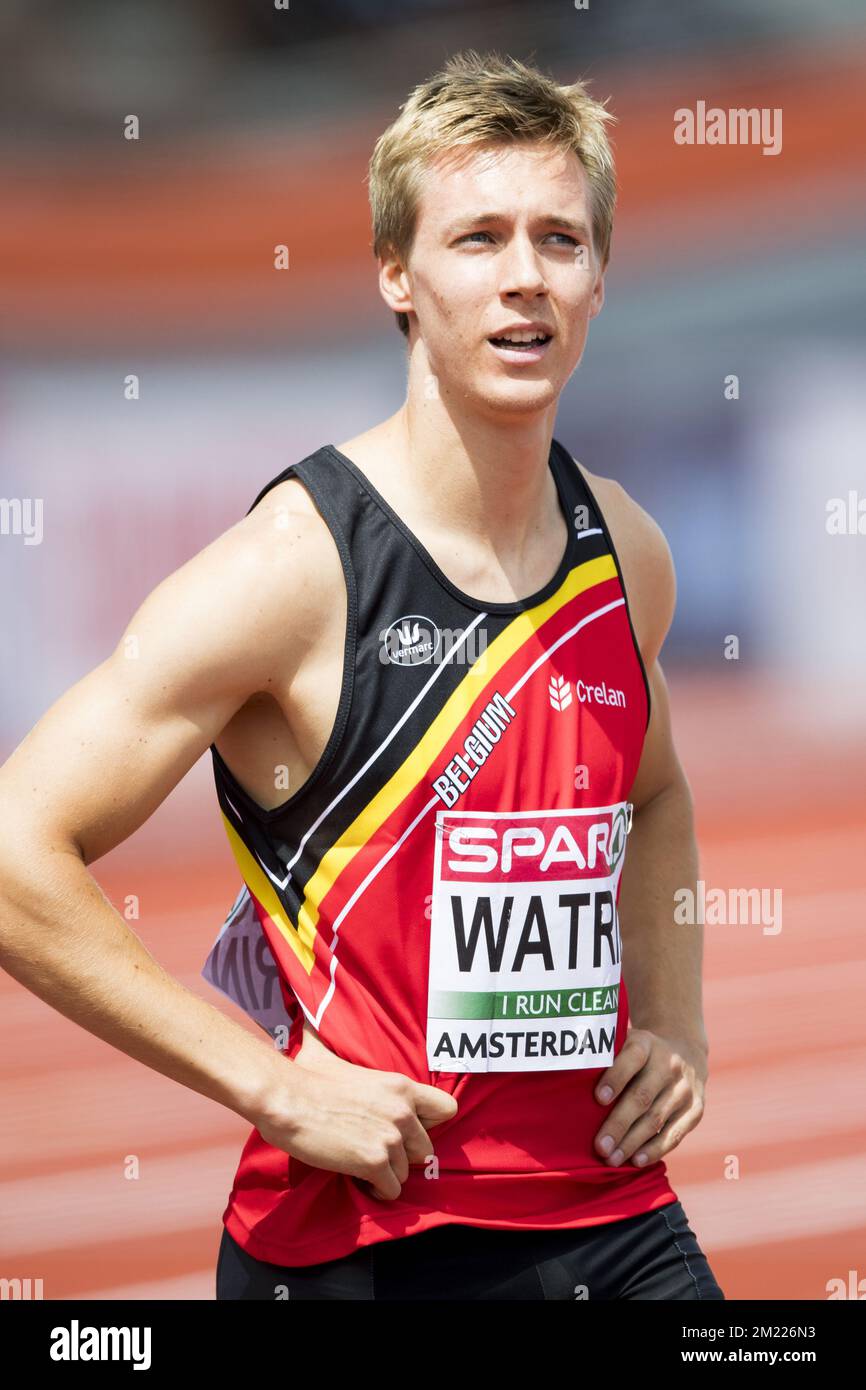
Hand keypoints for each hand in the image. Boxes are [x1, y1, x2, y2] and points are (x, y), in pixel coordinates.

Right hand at [256, 1017, 457, 1200]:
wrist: (286, 1099)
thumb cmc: (304, 1076)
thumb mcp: (330, 1053)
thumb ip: (334, 1040)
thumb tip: (310, 1015)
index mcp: (400, 1086)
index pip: (447, 1109)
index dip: (430, 1122)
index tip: (408, 1128)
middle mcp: (403, 1112)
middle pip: (426, 1148)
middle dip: (403, 1154)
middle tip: (377, 1151)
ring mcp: (391, 1138)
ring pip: (406, 1172)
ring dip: (386, 1173)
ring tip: (363, 1165)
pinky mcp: (374, 1162)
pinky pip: (390, 1189)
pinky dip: (376, 1190)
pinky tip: (359, 1180)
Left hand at [592, 1028, 707, 1168]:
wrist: (685, 1052)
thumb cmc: (639, 1056)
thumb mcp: (625, 1044)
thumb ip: (604, 1058)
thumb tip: (570, 1078)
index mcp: (647, 1044)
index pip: (632, 1058)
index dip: (616, 1077)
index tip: (598, 1098)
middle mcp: (669, 1065)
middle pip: (642, 1097)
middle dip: (619, 1124)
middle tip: (600, 1146)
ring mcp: (684, 1089)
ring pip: (656, 1119)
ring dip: (632, 1142)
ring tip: (612, 1159)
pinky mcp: (695, 1110)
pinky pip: (674, 1134)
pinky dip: (655, 1149)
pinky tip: (636, 1160)